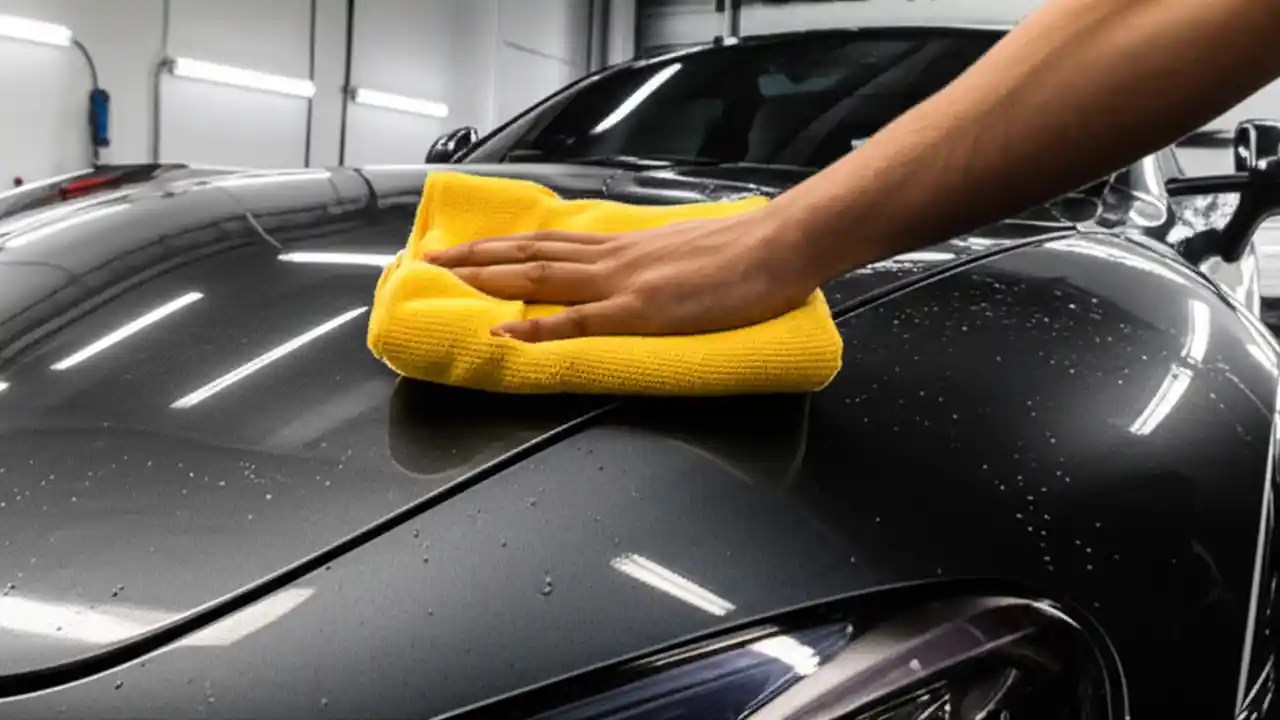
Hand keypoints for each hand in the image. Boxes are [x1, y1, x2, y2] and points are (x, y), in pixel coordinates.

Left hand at [426, 210, 819, 341]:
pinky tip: (503, 333)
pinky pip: (578, 320)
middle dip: (477, 258)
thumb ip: (654, 262)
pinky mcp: (641, 311)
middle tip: (431, 261)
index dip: (507, 245)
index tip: (471, 248)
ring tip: (446, 281)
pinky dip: (536, 327)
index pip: (552, 241)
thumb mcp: (687, 251)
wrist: (781, 245)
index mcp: (626, 247)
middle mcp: (614, 258)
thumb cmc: (746, 250)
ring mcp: (624, 283)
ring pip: (541, 275)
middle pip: (531, 252)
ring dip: (488, 278)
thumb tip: (639, 273)